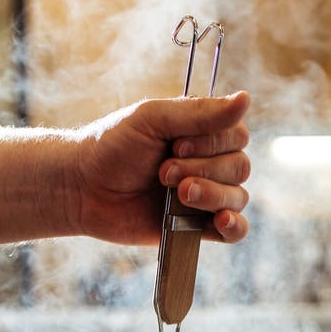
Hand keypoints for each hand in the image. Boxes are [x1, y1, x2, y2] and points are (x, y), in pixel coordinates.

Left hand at [73, 91, 250, 245]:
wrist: (83, 190)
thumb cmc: (112, 147)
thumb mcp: (153, 119)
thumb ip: (200, 113)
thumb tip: (247, 99)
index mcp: (201, 133)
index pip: (237, 136)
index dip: (213, 143)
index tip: (176, 145)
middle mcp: (208, 163)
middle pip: (239, 167)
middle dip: (204, 170)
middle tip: (163, 172)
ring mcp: (205, 197)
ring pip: (237, 198)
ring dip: (211, 195)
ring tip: (177, 195)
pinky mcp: (196, 228)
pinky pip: (235, 232)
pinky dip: (234, 227)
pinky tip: (220, 222)